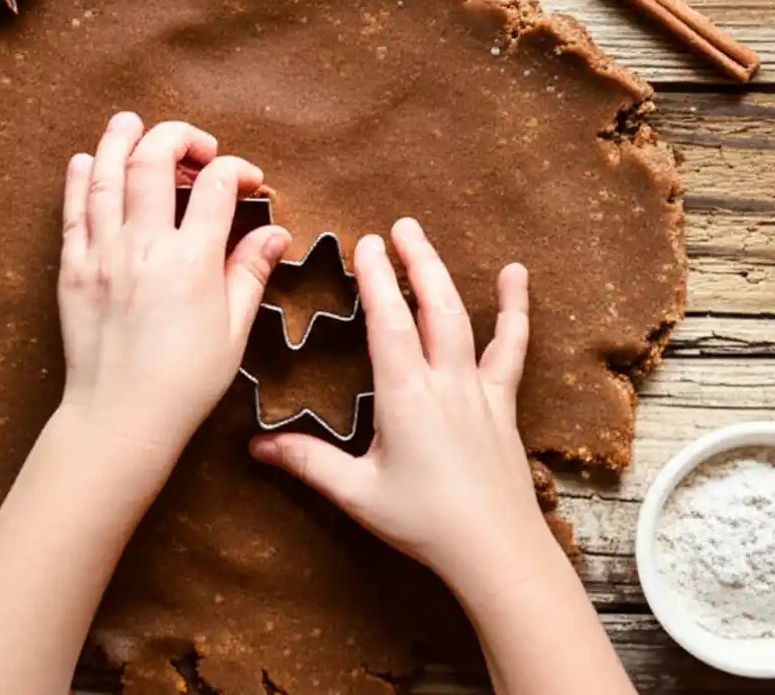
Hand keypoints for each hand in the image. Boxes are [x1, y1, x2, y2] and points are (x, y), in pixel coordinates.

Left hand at [58, 112, 291, 456]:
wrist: (121, 418)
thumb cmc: (184, 383)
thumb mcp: (233, 331)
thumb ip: (250, 273)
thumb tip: (276, 233)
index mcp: (192, 263)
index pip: (218, 187)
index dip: (238, 170)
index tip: (249, 181)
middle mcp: (144, 248)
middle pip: (155, 160)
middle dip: (179, 137)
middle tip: (196, 146)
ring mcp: (103, 255)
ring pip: (106, 174)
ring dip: (120, 140)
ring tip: (131, 123)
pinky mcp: (73, 270)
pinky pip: (72, 211)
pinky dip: (80, 179)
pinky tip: (86, 162)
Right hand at [249, 217, 552, 586]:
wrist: (495, 549)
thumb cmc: (425, 523)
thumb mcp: (357, 494)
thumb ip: (307, 463)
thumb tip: (256, 446)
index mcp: (406, 396)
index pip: (389, 323)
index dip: (376, 279)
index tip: (365, 243)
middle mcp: (445, 382)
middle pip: (431, 305)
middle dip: (413, 260)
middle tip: (398, 226)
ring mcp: (479, 390)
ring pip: (465, 318)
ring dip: (445, 275)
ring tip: (429, 239)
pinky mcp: (502, 405)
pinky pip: (511, 348)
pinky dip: (515, 311)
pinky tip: (517, 278)